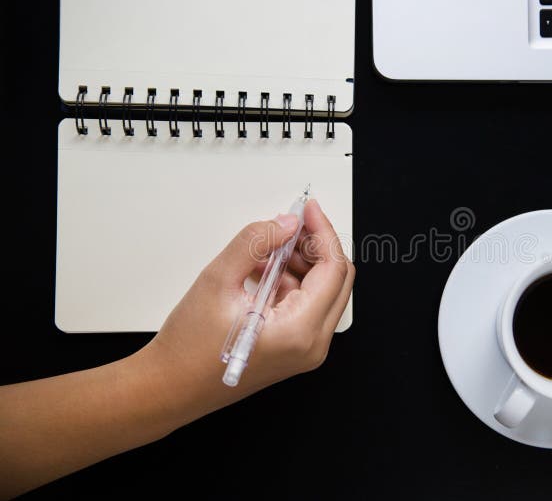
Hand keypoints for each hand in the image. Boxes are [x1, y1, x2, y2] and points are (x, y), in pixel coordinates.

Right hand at [137, 199, 354, 414]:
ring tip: (268, 250)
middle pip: (336, 280)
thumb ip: (255, 244)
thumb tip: (286, 225)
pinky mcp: (295, 349)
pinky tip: (263, 271)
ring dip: (302, 264)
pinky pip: (307, 306)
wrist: (168, 388)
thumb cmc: (188, 349)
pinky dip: (291, 282)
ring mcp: (306, 350)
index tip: (308, 210)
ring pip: (323, 292)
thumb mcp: (217, 281)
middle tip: (291, 225)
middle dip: (316, 246)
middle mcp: (312, 345)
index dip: (322, 233)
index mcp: (300, 331)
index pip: (334, 269)